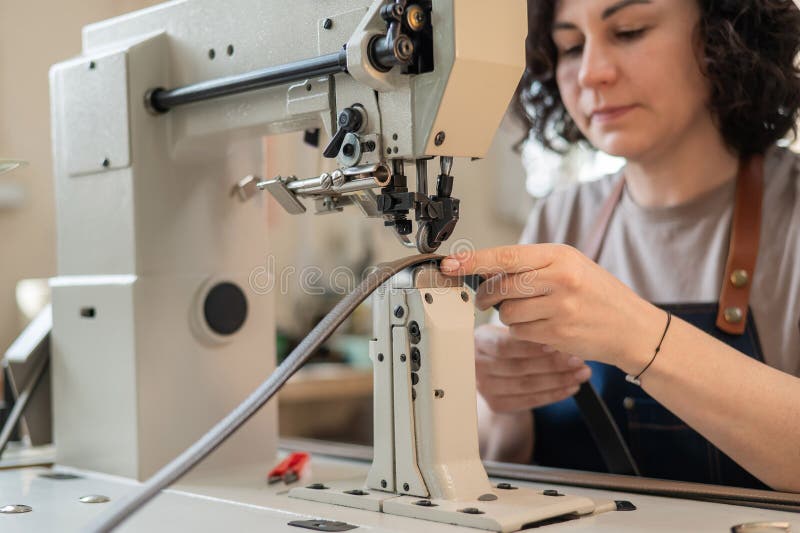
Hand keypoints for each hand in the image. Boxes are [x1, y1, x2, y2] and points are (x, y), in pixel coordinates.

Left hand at [443, 244, 663, 373]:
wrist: (632, 327)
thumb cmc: (598, 293)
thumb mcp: (569, 266)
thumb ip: (531, 265)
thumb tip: (485, 269)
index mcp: (560, 256)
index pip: (506, 256)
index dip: (473, 261)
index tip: (451, 264)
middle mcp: (560, 280)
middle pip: (500, 287)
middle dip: (484, 295)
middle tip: (483, 298)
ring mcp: (560, 309)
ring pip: (507, 313)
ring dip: (508, 314)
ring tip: (530, 311)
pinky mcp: (558, 335)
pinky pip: (519, 332)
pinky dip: (522, 331)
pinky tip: (541, 326)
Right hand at [474, 323, 590, 412]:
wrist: (497, 370)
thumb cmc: (510, 343)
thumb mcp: (510, 329)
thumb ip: (528, 327)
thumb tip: (559, 327)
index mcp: (479, 340)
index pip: (504, 346)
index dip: (531, 347)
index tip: (556, 343)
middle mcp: (477, 365)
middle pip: (518, 367)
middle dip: (552, 364)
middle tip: (578, 359)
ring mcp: (486, 387)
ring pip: (526, 385)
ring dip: (558, 380)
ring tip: (581, 372)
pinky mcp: (497, 404)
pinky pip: (529, 401)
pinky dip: (553, 394)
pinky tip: (571, 386)